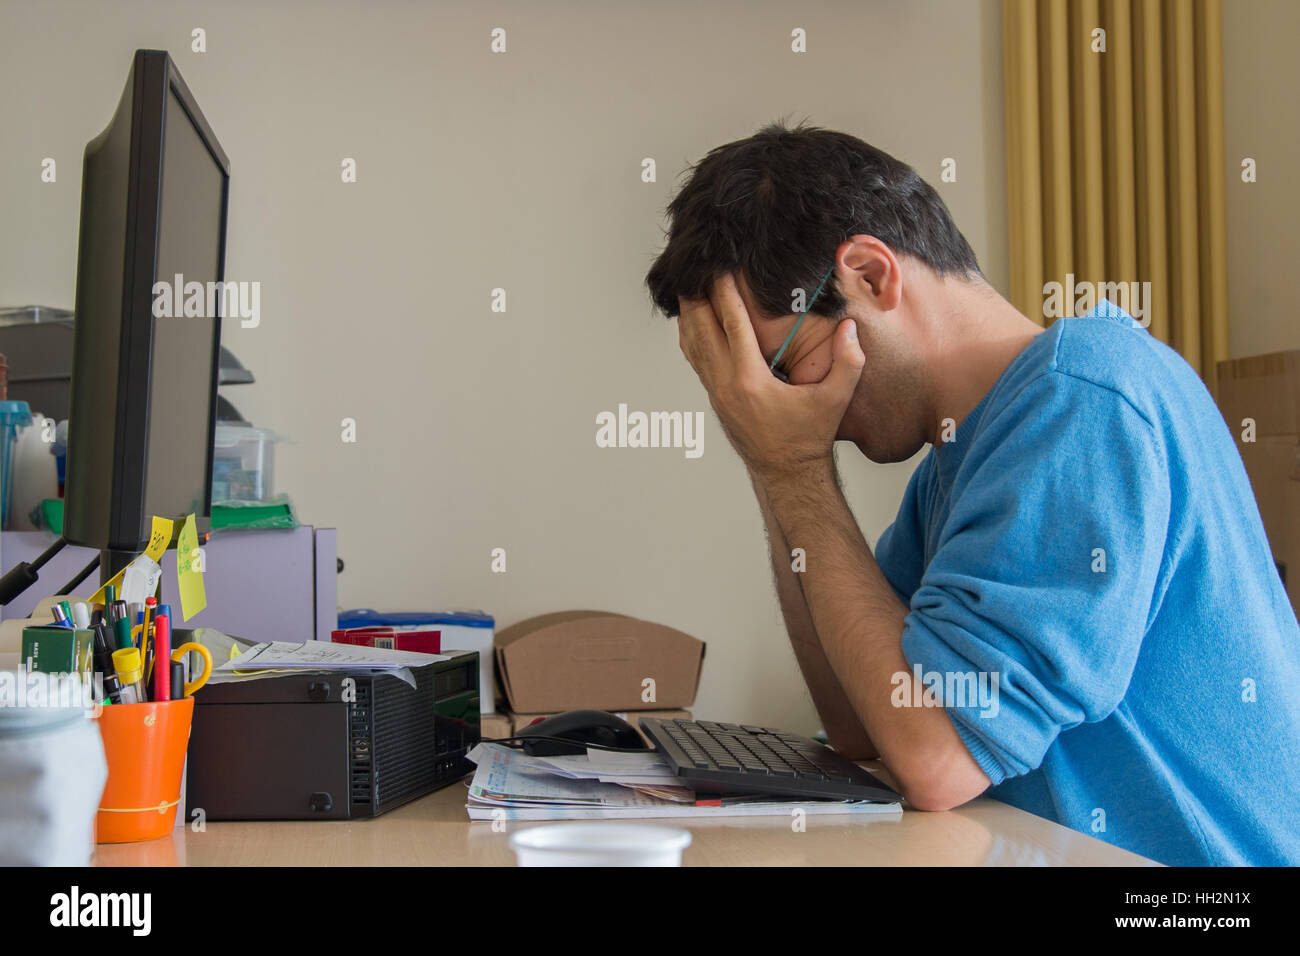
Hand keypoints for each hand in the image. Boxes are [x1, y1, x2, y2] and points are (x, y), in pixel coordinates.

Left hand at [677, 273, 865, 482]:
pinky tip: (692, 321)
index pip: (732, 326)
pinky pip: (696, 360)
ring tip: (687, 287)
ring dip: (689, 315)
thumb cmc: (809, 437)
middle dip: (697, 297)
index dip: (724, 293)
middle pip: (701, 330)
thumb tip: (851, 327)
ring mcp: (716, 393)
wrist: (786, 473)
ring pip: (692, 345)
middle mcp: (725, 385)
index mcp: (750, 381)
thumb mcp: (835, 400)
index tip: (719, 268)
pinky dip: (691, 336)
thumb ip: (849, 363)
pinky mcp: (714, 398)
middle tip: (694, 268)